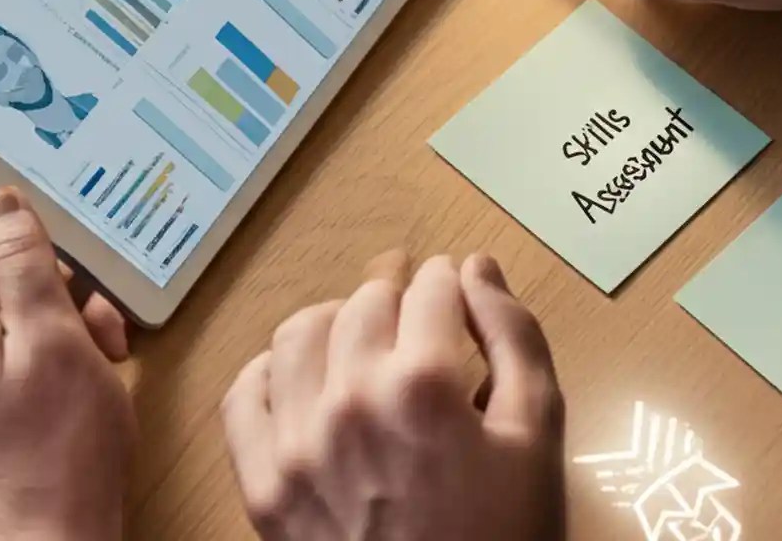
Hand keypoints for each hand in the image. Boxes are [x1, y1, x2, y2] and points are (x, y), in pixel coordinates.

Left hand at [0, 177, 136, 540]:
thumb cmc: (54, 451)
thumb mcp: (55, 338)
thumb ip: (24, 262)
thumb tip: (2, 201)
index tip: (35, 167)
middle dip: (49, 256)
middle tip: (96, 284)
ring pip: (11, 298)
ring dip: (64, 303)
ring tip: (106, 340)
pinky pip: (18, 339)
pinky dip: (60, 339)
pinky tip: (97, 364)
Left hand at [222, 252, 564, 540]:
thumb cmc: (503, 536)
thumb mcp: (538, 437)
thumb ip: (515, 340)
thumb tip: (476, 267)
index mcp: (422, 385)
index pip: (430, 289)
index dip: (449, 281)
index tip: (456, 292)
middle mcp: (348, 400)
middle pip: (366, 302)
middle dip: (400, 294)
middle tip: (419, 312)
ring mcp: (294, 443)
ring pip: (299, 333)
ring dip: (337, 319)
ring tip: (364, 335)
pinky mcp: (260, 484)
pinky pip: (244, 394)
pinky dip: (269, 369)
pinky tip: (302, 376)